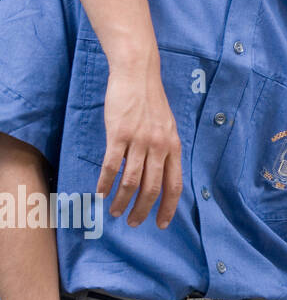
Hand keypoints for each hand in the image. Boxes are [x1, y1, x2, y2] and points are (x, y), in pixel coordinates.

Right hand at [97, 61, 183, 227]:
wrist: (137, 75)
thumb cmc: (151, 102)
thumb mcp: (167, 127)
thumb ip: (165, 150)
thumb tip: (159, 175)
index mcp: (174, 146)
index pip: (174, 184)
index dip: (168, 207)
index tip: (161, 223)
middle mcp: (159, 146)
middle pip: (152, 188)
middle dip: (142, 210)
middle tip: (133, 223)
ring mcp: (139, 140)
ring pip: (131, 181)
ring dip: (121, 201)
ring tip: (114, 212)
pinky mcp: (119, 134)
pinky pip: (111, 166)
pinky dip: (104, 183)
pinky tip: (99, 193)